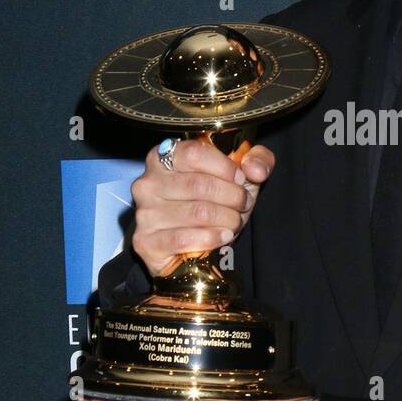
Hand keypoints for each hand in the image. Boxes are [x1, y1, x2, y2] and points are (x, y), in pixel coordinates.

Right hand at [130, 136, 275, 277]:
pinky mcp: (145, 241)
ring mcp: (144, 212)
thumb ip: (257, 160)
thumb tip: (255, 169)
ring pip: (196, 212)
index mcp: (164, 157)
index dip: (224, 167)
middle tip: (244, 204)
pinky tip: (223, 236)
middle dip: (232, 196)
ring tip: (235, 221)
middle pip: (198, 184)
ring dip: (227, 219)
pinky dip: (211, 238)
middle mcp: (148, 182)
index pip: (194, 153)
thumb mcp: (240, 177)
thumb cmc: (214, 203)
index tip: (241, 179)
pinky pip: (184, 238)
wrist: (195, 246)